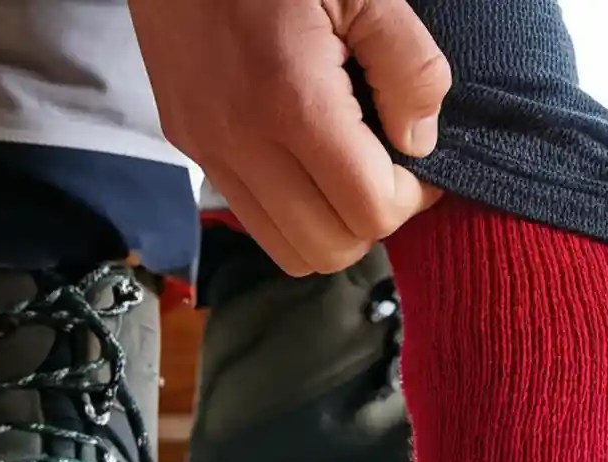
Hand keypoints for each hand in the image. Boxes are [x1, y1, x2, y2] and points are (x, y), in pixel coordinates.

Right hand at [131, 0, 449, 275]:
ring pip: (286, 250)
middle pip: (329, 248)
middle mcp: (241, 141)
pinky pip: (250, 217)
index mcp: (292, 102)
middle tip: (387, 170)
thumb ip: (409, 64)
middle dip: (372, 219)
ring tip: (348, 172)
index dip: (412, 196)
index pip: (369, 211)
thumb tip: (418, 141)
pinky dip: (290, 210)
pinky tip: (307, 160)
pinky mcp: (188, 142)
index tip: (419, 161)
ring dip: (331, 225)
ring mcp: (206, 147)